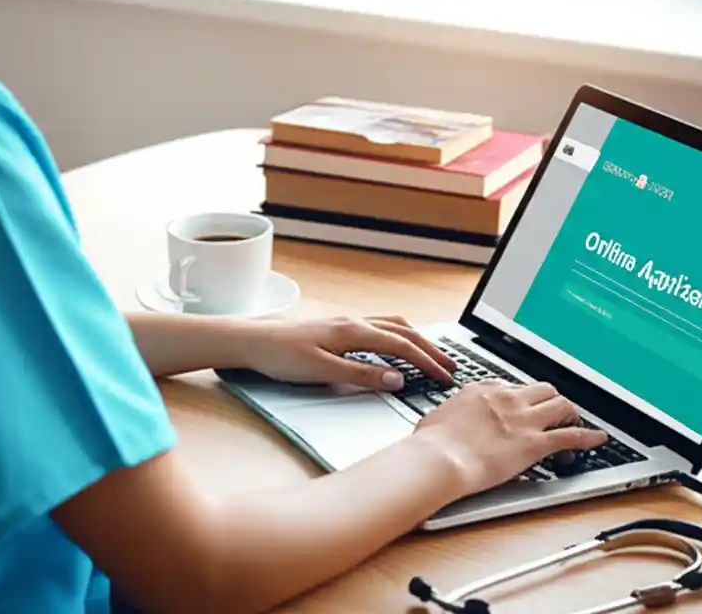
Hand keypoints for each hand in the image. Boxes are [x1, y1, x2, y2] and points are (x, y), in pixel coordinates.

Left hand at [236, 316, 456, 390]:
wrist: (250, 340)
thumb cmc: (280, 355)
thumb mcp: (322, 371)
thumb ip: (362, 375)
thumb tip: (397, 380)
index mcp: (354, 331)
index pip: (401, 346)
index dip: (427, 363)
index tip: (446, 377)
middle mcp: (354, 322)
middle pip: (403, 331)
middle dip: (430, 349)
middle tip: (451, 367)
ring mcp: (345, 323)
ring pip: (392, 325)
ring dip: (415, 339)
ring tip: (432, 355)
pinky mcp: (336, 329)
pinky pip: (377, 327)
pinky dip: (397, 336)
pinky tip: (395, 347)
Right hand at [415, 381, 608, 495]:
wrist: (438, 459)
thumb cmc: (430, 444)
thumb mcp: (436, 417)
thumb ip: (450, 415)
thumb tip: (445, 420)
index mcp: (483, 390)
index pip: (510, 386)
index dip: (520, 397)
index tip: (520, 406)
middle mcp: (507, 399)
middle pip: (542, 389)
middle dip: (551, 399)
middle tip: (553, 412)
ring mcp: (524, 420)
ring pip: (561, 405)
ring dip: (570, 413)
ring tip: (574, 422)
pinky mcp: (535, 443)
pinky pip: (572, 436)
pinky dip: (589, 437)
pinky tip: (598, 439)